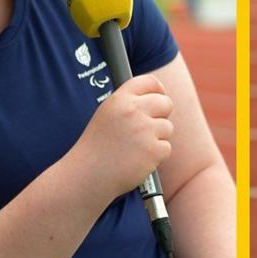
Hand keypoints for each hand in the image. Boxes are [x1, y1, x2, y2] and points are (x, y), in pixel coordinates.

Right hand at [76, 74, 173, 196]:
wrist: (88, 175)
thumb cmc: (97, 146)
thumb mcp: (107, 114)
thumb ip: (129, 104)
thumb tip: (157, 97)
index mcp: (120, 99)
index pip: (150, 82)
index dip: (158, 89)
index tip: (159, 96)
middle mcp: (134, 111)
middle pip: (166, 103)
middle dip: (162, 115)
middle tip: (149, 128)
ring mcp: (145, 130)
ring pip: (168, 127)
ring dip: (157, 138)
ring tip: (136, 147)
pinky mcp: (154, 150)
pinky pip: (166, 148)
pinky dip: (156, 156)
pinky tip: (138, 159)